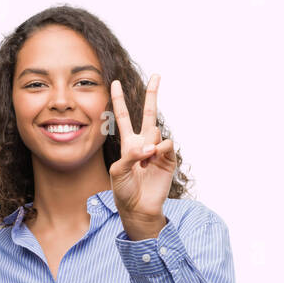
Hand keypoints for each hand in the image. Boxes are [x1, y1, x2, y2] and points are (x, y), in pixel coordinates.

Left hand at [109, 74, 177, 230]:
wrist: (138, 207)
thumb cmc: (123, 189)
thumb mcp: (118, 170)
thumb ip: (131, 155)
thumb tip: (150, 147)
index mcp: (128, 142)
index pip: (122, 115)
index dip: (119, 99)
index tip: (114, 81)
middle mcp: (143, 142)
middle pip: (149, 112)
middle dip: (152, 93)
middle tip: (157, 75)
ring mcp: (157, 150)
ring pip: (156, 131)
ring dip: (149, 145)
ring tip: (144, 162)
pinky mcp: (169, 159)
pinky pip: (167, 145)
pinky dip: (159, 150)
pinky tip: (154, 160)